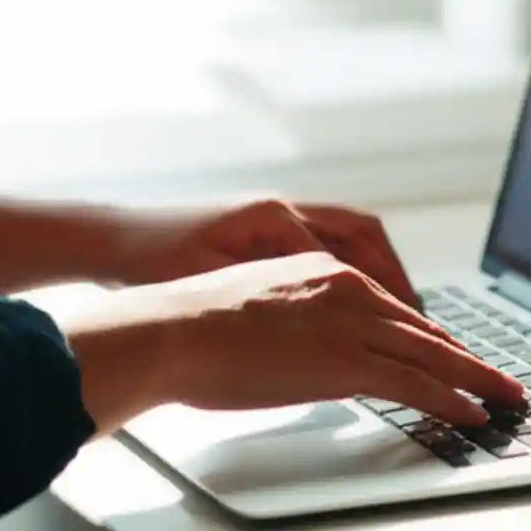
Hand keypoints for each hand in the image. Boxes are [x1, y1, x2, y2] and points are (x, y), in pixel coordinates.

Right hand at [42, 253, 523, 434]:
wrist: (172, 330)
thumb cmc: (198, 325)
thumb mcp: (264, 305)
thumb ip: (303, 321)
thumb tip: (317, 349)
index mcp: (330, 273)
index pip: (398, 309)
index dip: (433, 337)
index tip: (456, 353)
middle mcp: (351, 292)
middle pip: (426, 330)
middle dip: (468, 358)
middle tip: (500, 376)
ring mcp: (353, 326)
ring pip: (433, 356)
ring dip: (476, 380)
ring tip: (505, 397)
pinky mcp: (349, 363)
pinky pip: (417, 385)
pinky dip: (452, 401)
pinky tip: (474, 414)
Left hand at [112, 200, 420, 309]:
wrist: (111, 238)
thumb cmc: (150, 261)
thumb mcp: (211, 282)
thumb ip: (269, 291)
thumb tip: (324, 308)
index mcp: (272, 217)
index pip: (347, 253)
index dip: (381, 289)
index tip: (405, 322)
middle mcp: (283, 207)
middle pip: (365, 232)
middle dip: (396, 273)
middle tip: (418, 314)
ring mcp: (279, 212)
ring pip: (353, 232)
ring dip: (381, 267)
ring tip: (401, 306)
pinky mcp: (270, 225)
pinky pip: (331, 240)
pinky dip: (355, 265)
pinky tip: (359, 297)